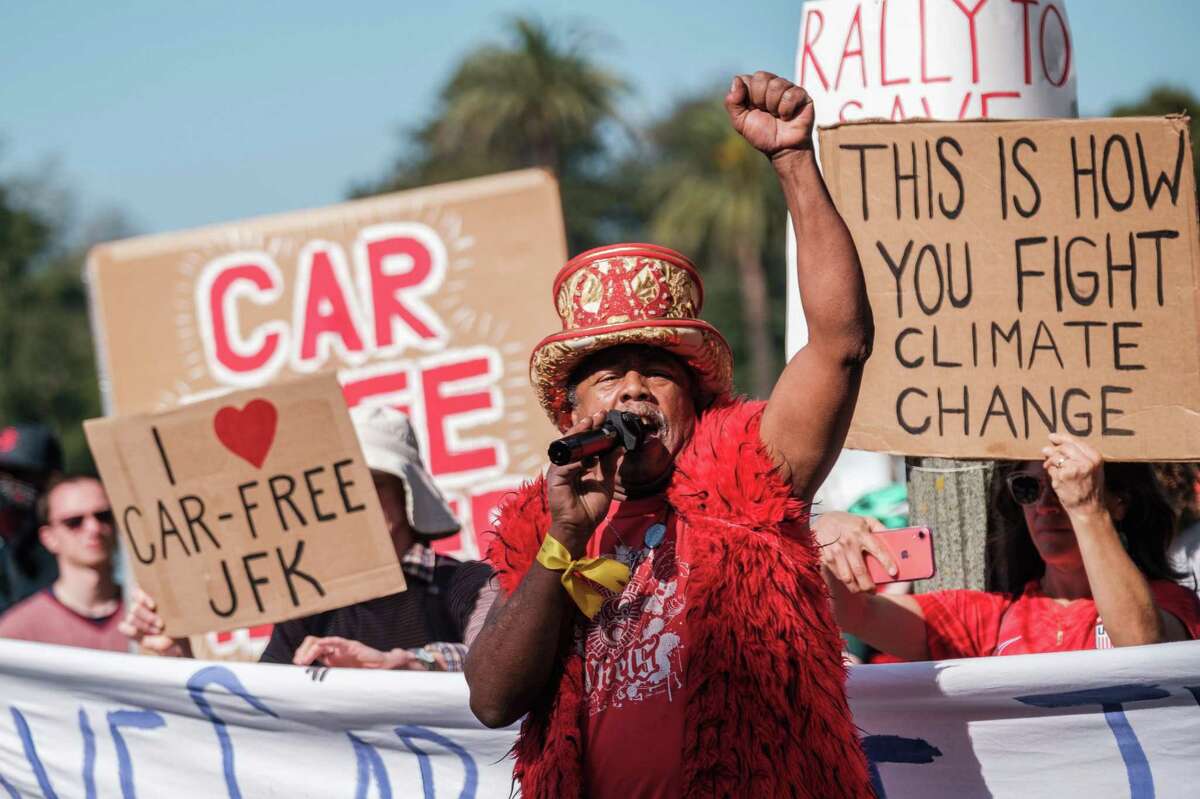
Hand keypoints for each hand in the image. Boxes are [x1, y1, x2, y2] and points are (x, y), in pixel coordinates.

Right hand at [118, 588, 189, 656]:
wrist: (176, 641)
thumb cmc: (178, 623)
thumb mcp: (177, 613)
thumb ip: (172, 601)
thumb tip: (176, 588)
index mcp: (150, 598)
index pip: (138, 592)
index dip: (143, 598)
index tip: (153, 606)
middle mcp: (140, 607)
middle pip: (135, 607)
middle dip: (149, 617)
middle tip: (161, 624)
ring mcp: (134, 618)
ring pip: (131, 618)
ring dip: (145, 626)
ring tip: (158, 631)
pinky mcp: (130, 631)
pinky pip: (123, 627)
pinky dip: (128, 629)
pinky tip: (135, 631)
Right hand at [292, 636, 415, 668]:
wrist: (379, 667)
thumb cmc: (384, 663)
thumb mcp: (390, 660)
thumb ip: (398, 657)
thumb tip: (409, 654)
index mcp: (351, 647)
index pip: (333, 641)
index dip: (322, 645)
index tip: (315, 651)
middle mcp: (339, 648)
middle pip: (317, 643)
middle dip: (306, 650)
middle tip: (299, 664)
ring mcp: (333, 655)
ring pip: (312, 650)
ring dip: (303, 656)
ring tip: (297, 668)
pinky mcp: (330, 663)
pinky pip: (314, 659)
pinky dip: (306, 663)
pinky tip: (301, 672)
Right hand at [545, 411, 620, 554]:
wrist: (581, 528)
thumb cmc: (590, 508)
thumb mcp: (606, 483)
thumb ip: (609, 465)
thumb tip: (619, 446)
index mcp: (578, 465)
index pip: (584, 443)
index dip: (592, 430)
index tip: (603, 418)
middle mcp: (567, 466)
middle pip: (573, 442)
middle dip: (584, 427)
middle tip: (597, 416)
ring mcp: (559, 472)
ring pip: (566, 450)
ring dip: (577, 437)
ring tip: (589, 426)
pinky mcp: (554, 481)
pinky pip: (563, 467)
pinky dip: (575, 462)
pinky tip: (586, 459)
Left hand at [724, 71, 814, 161]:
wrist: (782, 149)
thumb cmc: (762, 135)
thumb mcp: (740, 122)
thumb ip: (732, 102)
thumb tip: (736, 79)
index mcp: (754, 89)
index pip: (745, 79)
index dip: (747, 96)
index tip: (752, 109)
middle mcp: (770, 85)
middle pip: (760, 77)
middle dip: (760, 100)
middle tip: (766, 113)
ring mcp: (787, 88)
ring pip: (776, 85)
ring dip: (773, 106)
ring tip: (777, 116)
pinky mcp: (801, 94)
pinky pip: (790, 94)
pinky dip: (786, 110)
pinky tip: (788, 116)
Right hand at [813, 512, 895, 593]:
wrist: (822, 520)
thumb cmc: (847, 522)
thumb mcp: (865, 520)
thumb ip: (880, 528)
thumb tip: (895, 537)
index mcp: (860, 532)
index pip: (877, 549)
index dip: (886, 562)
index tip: (893, 573)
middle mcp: (848, 543)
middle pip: (860, 570)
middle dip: (868, 585)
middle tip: (873, 591)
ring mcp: (836, 552)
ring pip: (847, 577)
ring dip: (856, 588)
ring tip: (862, 590)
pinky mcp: (826, 558)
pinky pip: (838, 575)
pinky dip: (845, 582)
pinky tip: (850, 582)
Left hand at [1042, 434, 1106, 516]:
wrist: (1088, 508)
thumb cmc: (1089, 488)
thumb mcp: (1092, 468)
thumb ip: (1079, 455)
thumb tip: (1055, 443)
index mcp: (1095, 457)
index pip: (1076, 442)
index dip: (1061, 437)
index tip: (1052, 436)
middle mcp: (1086, 461)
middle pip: (1064, 447)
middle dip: (1053, 449)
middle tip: (1045, 451)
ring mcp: (1074, 468)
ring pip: (1055, 457)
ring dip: (1049, 461)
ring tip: (1049, 466)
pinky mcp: (1063, 476)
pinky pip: (1051, 468)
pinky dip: (1050, 472)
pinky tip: (1056, 479)